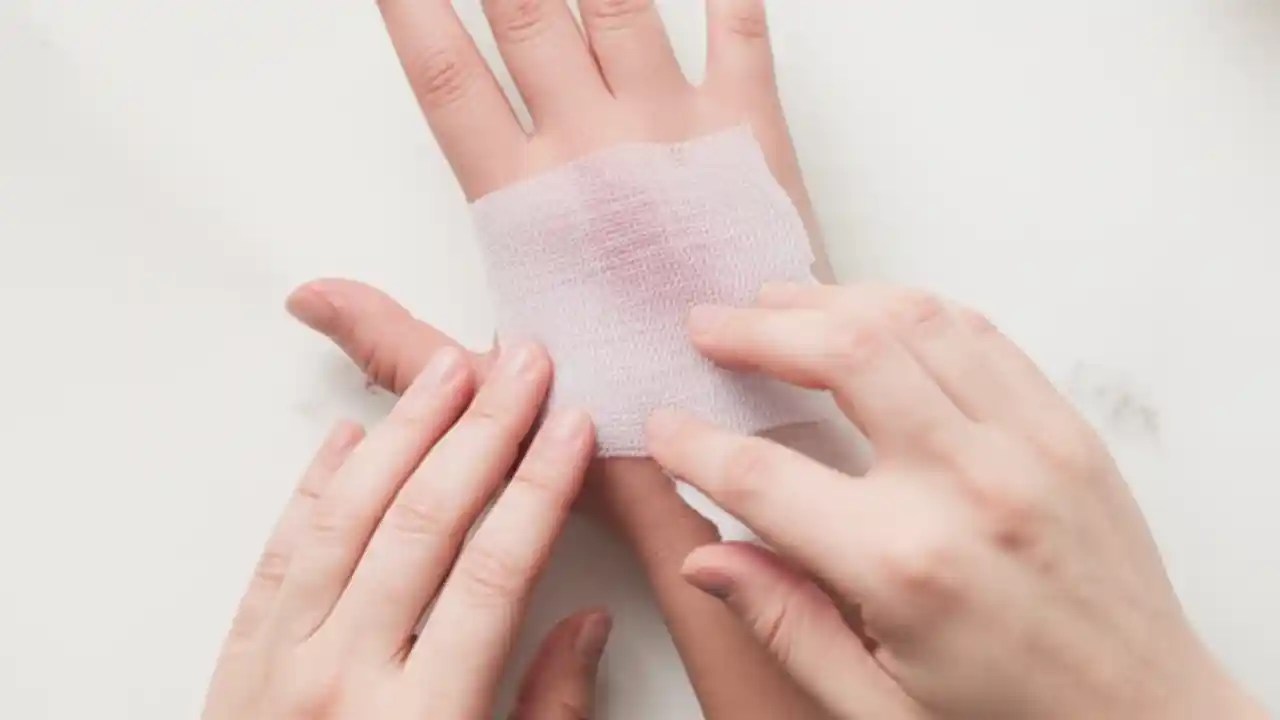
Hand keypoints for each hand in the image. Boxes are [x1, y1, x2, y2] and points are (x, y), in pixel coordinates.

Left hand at [203, 344, 609, 718]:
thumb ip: (547, 714)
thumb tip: (590, 621)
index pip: (496, 570)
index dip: (540, 487)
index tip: (575, 425)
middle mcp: (344, 679)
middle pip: (423, 522)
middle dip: (483, 430)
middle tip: (525, 364)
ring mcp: (279, 665)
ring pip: (346, 517)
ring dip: (404, 431)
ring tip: (448, 369)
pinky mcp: (236, 660)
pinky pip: (279, 552)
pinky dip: (313, 486)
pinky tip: (350, 437)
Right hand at [285, 0, 822, 396]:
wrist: (749, 425)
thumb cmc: (628, 405)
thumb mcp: (492, 380)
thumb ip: (396, 339)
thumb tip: (307, 298)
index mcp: (526, 205)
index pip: (447, 81)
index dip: (415, 14)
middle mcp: (593, 151)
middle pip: (526, 18)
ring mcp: (673, 133)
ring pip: (617, 3)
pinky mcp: (751, 134)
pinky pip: (737, 26)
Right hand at [647, 283, 1266, 719]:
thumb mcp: (877, 710)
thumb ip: (785, 624)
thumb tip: (705, 558)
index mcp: (904, 566)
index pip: (762, 476)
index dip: (694, 443)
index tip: (663, 425)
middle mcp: (967, 487)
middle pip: (840, 354)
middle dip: (756, 329)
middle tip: (708, 327)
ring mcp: (1027, 446)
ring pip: (913, 320)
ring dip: (832, 299)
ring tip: (777, 302)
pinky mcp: (1066, 430)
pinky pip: (981, 334)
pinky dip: (914, 308)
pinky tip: (871, 312)